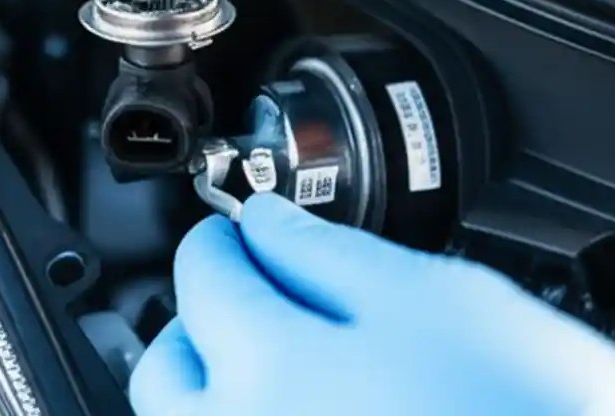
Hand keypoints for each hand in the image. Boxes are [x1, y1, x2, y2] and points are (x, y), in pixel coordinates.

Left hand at [130, 195, 614, 415]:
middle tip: (258, 300)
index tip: (242, 232)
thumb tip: (269, 224)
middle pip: (166, 367)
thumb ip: (334, 255)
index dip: (224, 237)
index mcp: (273, 370)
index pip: (202, 271)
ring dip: (216, 390)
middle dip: (202, 321)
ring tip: (286, 372)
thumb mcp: (447, 301)